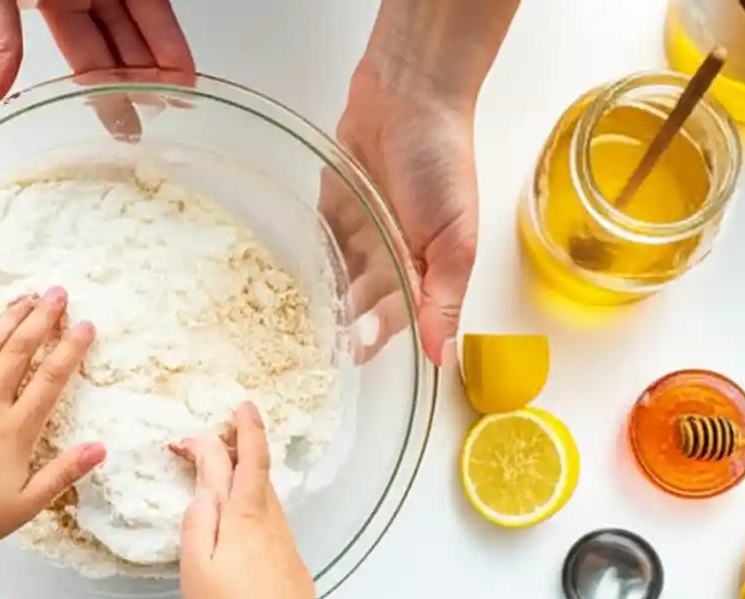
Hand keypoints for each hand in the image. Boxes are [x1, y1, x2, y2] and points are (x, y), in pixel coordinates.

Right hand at [0, 0, 194, 121]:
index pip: (80, 54)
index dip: (102, 91)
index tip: (122, 125)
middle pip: (117, 43)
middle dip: (139, 81)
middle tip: (162, 118)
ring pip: (140, 21)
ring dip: (161, 59)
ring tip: (181, 96)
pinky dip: (166, 32)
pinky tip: (181, 60)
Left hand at [0, 287, 104, 562]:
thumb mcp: (26, 504)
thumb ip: (63, 473)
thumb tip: (100, 448)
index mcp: (15, 430)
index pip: (50, 378)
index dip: (71, 349)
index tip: (87, 325)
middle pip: (20, 350)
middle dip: (41, 318)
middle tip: (59, 292)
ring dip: (11, 319)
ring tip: (28, 297)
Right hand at [177, 404, 332, 598]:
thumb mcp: (196, 565)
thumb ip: (198, 519)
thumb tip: (204, 486)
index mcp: (244, 516)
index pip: (248, 458)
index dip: (245, 428)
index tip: (241, 405)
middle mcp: (270, 521)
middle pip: (256, 472)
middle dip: (234, 449)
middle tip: (204, 445)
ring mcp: (285, 542)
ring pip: (264, 498)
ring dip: (242, 481)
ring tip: (216, 484)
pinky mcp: (291, 563)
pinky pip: (270, 524)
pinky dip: (252, 512)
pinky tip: (237, 534)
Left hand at [324, 73, 477, 365]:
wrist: (409, 97)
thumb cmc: (442, 162)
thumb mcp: (455, 239)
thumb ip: (445, 297)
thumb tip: (445, 356)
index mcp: (427, 271)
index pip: (397, 317)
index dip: (373, 333)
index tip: (348, 350)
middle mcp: (394, 259)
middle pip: (362, 302)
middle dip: (342, 319)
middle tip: (316, 336)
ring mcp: (362, 234)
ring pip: (338, 279)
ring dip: (322, 297)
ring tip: (296, 316)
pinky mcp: (334, 210)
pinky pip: (319, 245)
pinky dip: (309, 261)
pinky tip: (289, 280)